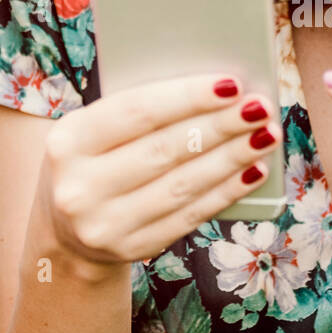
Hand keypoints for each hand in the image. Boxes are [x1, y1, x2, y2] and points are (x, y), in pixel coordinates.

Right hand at [36, 74, 281, 276]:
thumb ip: (137, 112)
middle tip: (260, 108)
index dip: (188, 97)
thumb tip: (215, 90)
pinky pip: (190, 215)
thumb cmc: (92, 161)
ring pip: (183, 185)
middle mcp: (79, 186)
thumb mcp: (92, 132)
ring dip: (232, 158)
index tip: (231, 84)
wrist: (64, 232)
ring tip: (266, 135)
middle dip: (220, 126)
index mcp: (67, 141)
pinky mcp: (131, 248)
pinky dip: (226, 191)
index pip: (136, 112)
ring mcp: (105, 224)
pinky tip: (253, 171)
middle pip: (166, 150)